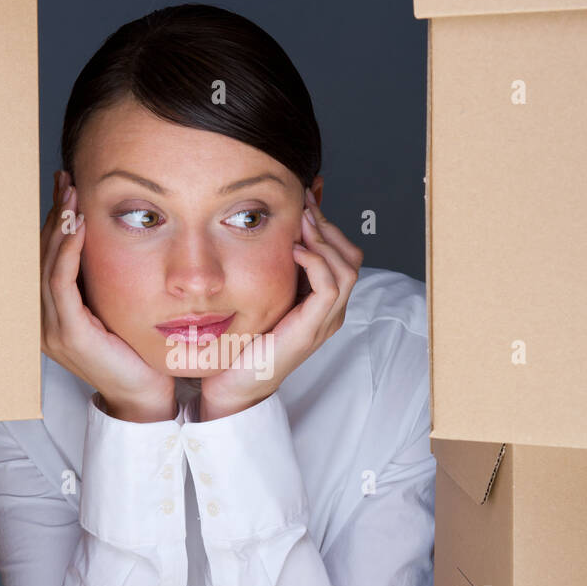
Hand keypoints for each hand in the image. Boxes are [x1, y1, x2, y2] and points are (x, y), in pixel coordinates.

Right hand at [41, 171, 176, 420]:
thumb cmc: (137, 351)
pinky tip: (78, 226)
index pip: (46, 256)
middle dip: (53, 214)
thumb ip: (104, 278)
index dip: (54, 219)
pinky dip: (67, 252)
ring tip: (71, 195)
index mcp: (51, 314)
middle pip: (40, 255)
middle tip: (64, 179)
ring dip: (58, 226)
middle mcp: (43, 321)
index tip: (65, 185)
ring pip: (46, 265)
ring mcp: (52, 329)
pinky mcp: (69, 335)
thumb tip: (108, 236)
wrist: (146, 395)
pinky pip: (60, 284)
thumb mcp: (117, 305)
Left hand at [198, 190, 363, 421]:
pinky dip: (317, 263)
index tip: (305, 202)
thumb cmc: (245, 341)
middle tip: (304, 208)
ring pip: (347, 269)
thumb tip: (275, 228)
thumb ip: (274, 266)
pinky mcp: (311, 330)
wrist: (234, 383)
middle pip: (351, 257)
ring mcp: (324, 322)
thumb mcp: (263, 293)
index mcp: (323, 302)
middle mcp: (330, 311)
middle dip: (329, 227)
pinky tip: (296, 251)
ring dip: (324, 240)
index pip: (343, 253)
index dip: (328, 225)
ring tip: (302, 224)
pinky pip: (329, 287)